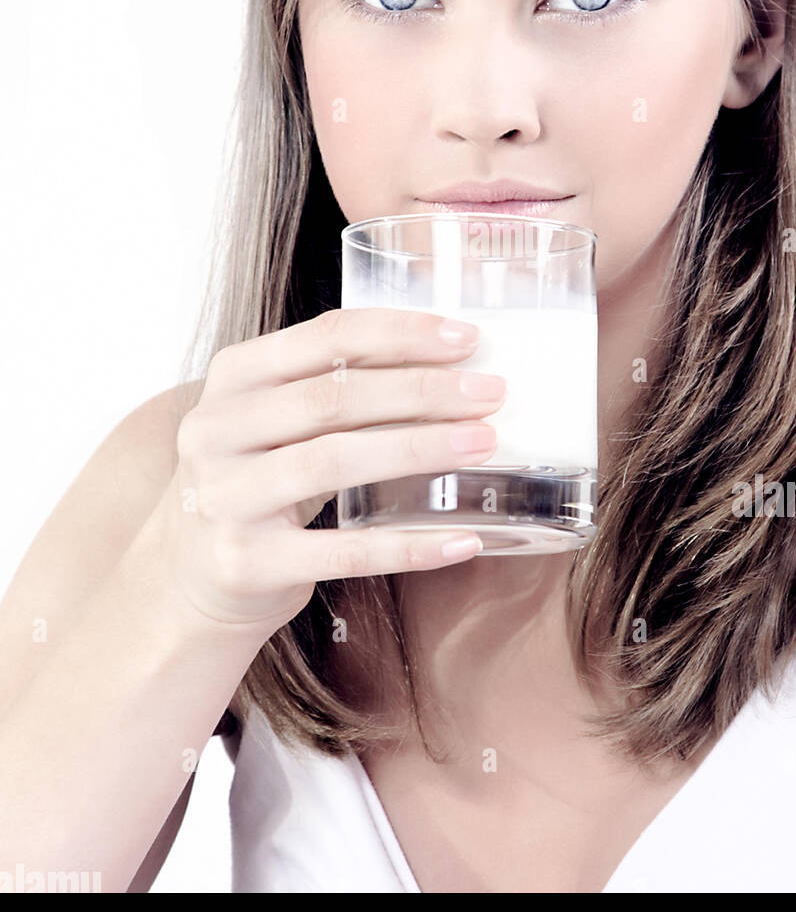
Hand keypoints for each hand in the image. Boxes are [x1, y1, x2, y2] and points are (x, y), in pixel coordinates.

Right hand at [146, 308, 505, 636]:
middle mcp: (216, 430)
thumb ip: (339, 386)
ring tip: (483, 442)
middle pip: (333, 397)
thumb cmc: (261, 481)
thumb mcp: (280, 420)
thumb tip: (452, 364)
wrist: (190, 577)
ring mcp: (224, 498)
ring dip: (420, 449)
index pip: (325, 336)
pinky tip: (462, 538)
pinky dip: (408, 545)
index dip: (401, 334)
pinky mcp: (244, 562)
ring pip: (334, 461)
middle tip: (490, 392)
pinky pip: (342, 551)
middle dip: (422, 390)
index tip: (466, 338)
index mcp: (233, 377)